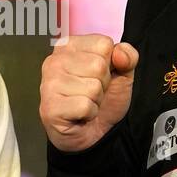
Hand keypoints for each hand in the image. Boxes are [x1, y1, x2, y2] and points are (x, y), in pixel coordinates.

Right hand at [39, 34, 138, 151]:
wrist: (94, 133)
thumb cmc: (103, 101)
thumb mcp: (122, 74)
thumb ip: (127, 57)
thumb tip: (121, 53)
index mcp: (69, 46)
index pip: (103, 43)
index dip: (110, 63)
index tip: (98, 75)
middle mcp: (54, 61)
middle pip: (98, 65)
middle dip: (102, 83)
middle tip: (92, 92)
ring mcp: (49, 84)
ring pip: (93, 87)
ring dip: (96, 100)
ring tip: (85, 103)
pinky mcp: (50, 107)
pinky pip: (85, 106)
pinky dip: (89, 113)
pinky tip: (79, 114)